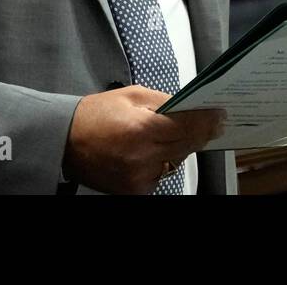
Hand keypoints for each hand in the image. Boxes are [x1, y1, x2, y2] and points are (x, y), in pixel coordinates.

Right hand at [63, 86, 224, 193]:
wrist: (65, 142)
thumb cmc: (97, 114)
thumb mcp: (131, 95)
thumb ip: (163, 101)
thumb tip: (190, 106)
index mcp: (142, 128)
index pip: (188, 125)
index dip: (208, 120)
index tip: (221, 114)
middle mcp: (143, 156)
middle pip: (187, 145)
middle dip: (201, 132)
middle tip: (215, 123)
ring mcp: (140, 177)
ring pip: (177, 161)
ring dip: (182, 147)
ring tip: (181, 133)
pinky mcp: (135, 190)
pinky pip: (162, 174)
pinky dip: (164, 161)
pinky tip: (157, 150)